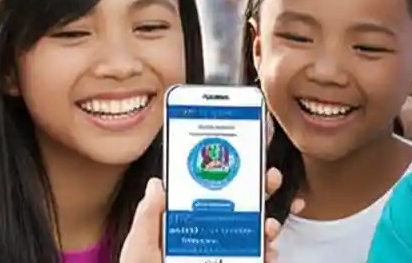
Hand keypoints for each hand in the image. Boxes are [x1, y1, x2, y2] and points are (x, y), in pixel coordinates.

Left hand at [119, 168, 303, 262]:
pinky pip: (258, 259)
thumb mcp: (140, 245)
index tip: (248, 159)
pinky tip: (268, 251)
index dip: (233, 175)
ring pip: (257, 234)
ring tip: (269, 224)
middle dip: (263, 190)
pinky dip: (269, 255)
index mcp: (190, 222)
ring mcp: (226, 255)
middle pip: (244, 208)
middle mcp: (212, 236)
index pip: (215, 193)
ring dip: (270, 224)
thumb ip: (148, 215)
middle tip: (271, 179)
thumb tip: (157, 182)